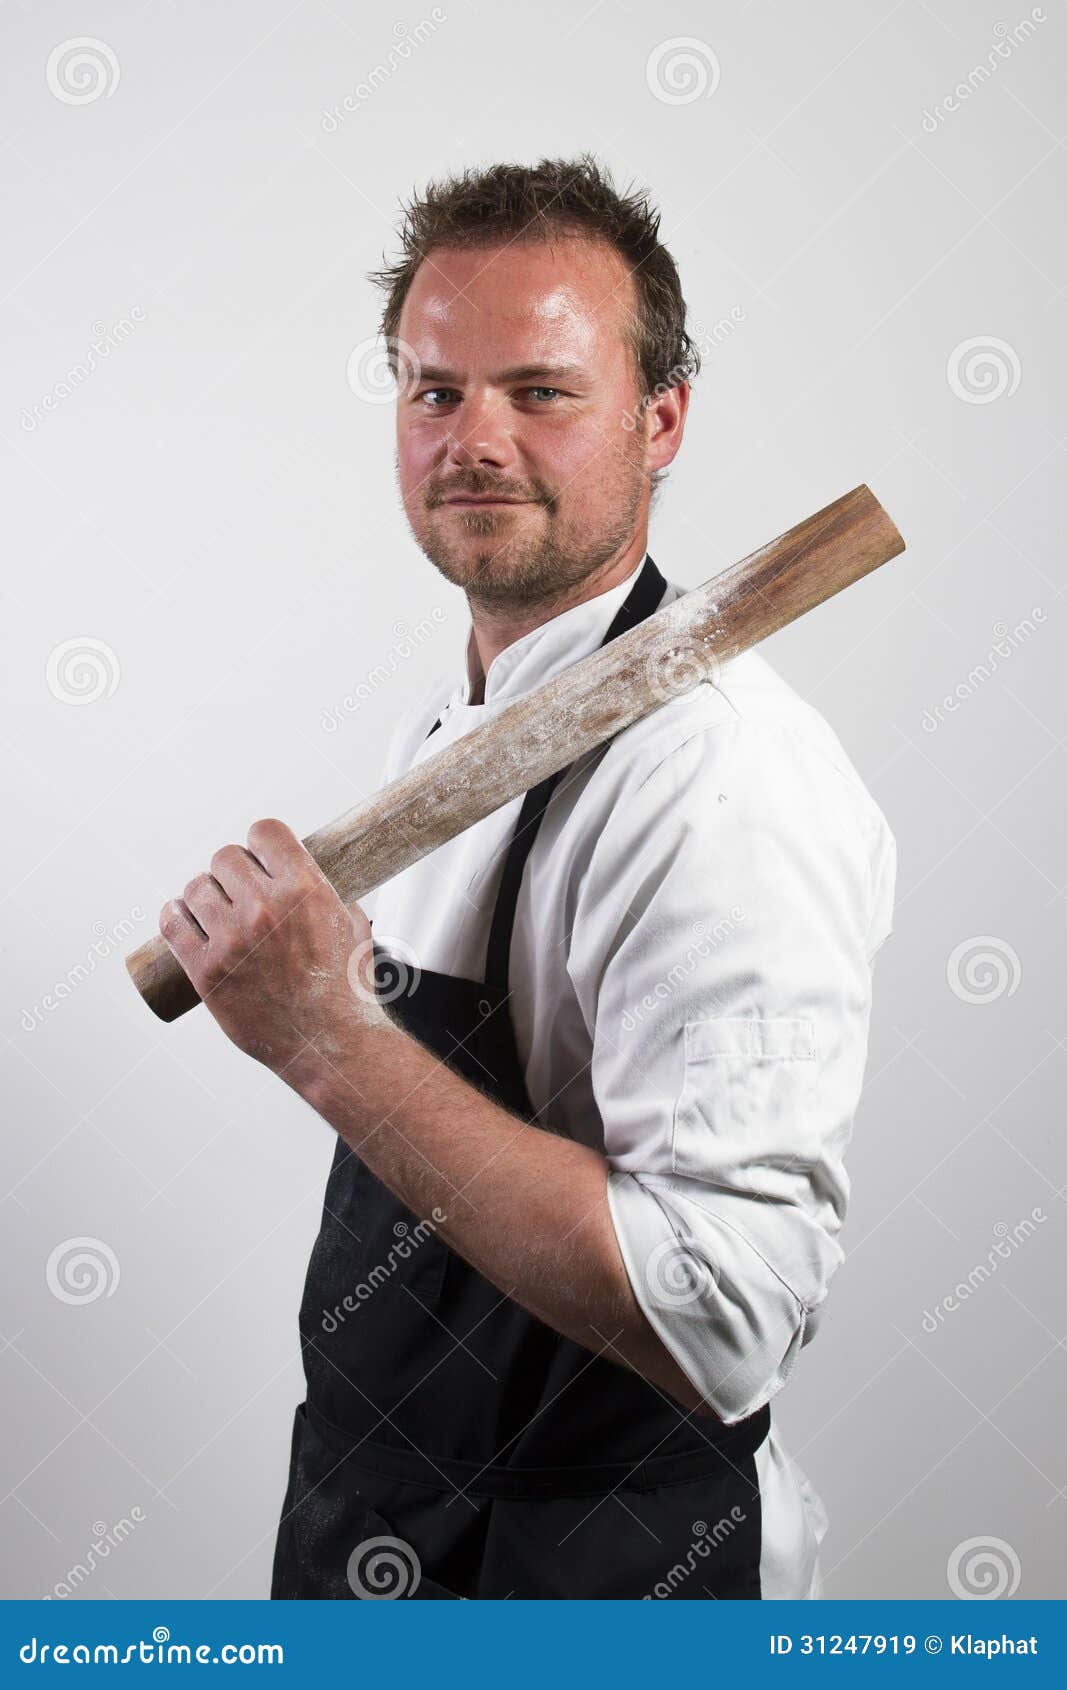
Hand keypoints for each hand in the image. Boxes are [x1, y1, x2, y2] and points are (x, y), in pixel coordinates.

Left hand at [157, 817, 386, 1077]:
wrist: (333, 1044)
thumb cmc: (347, 990)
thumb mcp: (351, 924)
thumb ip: (324, 892)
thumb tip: (304, 874)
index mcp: (305, 889)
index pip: (264, 830)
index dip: (262, 843)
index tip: (261, 857)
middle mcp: (265, 908)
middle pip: (225, 857)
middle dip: (233, 872)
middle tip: (240, 892)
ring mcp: (232, 940)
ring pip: (195, 887)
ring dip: (205, 895)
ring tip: (215, 912)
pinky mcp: (206, 971)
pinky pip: (172, 924)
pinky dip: (176, 917)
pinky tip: (184, 920)